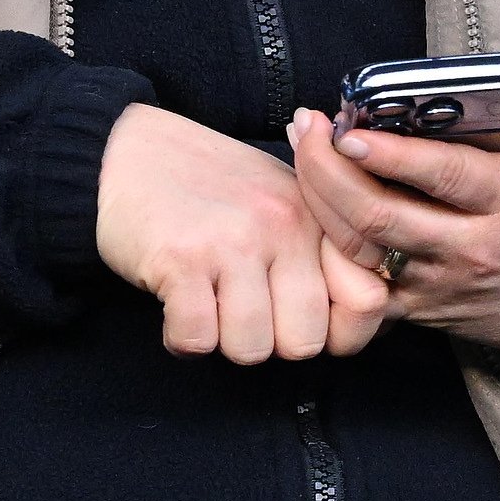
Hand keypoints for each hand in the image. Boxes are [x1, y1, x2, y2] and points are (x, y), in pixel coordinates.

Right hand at [95, 102, 386, 364]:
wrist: (131, 151)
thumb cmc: (214, 190)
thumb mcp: (286, 204)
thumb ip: (328, 253)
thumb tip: (368, 313)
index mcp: (317, 218)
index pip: (368, 301)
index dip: (342, 333)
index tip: (304, 322)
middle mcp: (283, 227)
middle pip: (306, 342)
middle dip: (274, 343)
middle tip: (246, 312)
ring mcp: (233, 242)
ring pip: (252, 349)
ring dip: (224, 340)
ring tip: (210, 305)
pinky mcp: (180, 258)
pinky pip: (196, 339)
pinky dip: (182, 337)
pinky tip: (178, 307)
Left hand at [291, 62, 499, 370]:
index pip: (444, 176)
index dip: (391, 154)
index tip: (349, 127)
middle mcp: (473, 247)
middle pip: (382, 214)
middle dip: (331, 170)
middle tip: (308, 126)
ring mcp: (443, 284)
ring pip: (361, 250)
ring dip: (321, 202)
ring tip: (302, 153)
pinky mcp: (426, 310)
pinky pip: (363, 287)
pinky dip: (331, 252)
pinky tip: (313, 211)